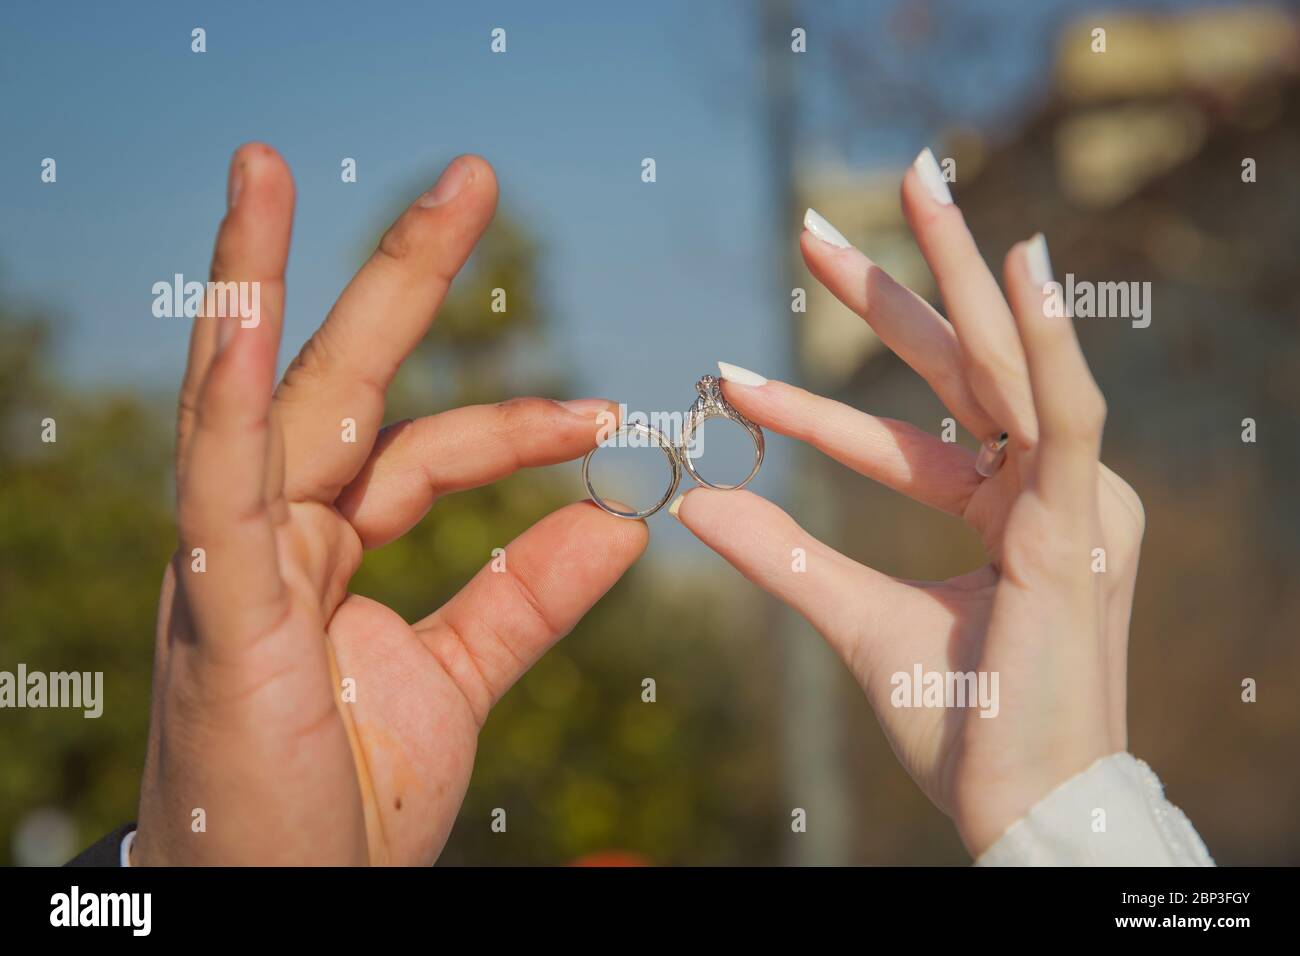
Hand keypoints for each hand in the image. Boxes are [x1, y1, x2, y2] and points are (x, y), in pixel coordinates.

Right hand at [134, 145, 646, 864]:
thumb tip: (622, 523)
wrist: (285, 904)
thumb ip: (528, 599)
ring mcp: (233, 562)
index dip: (515, 427)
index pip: (427, 452)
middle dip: (399, 275)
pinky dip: (225, 401)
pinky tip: (239, 315)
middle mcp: (274, 534)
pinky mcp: (214, 607)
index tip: (605, 422)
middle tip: (471, 176)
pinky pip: (215, 488)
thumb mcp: (457, 682)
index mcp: (329, 549)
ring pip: (253, 398)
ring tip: (263, 166)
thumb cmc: (347, 799)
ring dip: (255, 277)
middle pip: (341, 379)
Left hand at [673, 161, 1143, 856]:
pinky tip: (1016, 259)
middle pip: (957, 369)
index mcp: (1007, 510)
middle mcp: (1046, 488)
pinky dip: (1046, 339)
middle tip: (814, 222)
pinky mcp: (1080, 522)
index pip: (911, 430)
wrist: (1020, 810)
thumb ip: (784, 556)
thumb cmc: (958, 727)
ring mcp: (1072, 499)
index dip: (818, 400)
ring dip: (958, 271)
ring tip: (917, 177)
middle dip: (892, 288)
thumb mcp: (854, 620)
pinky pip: (1066, 415)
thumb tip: (693, 507)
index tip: (730, 375)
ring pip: (1004, 364)